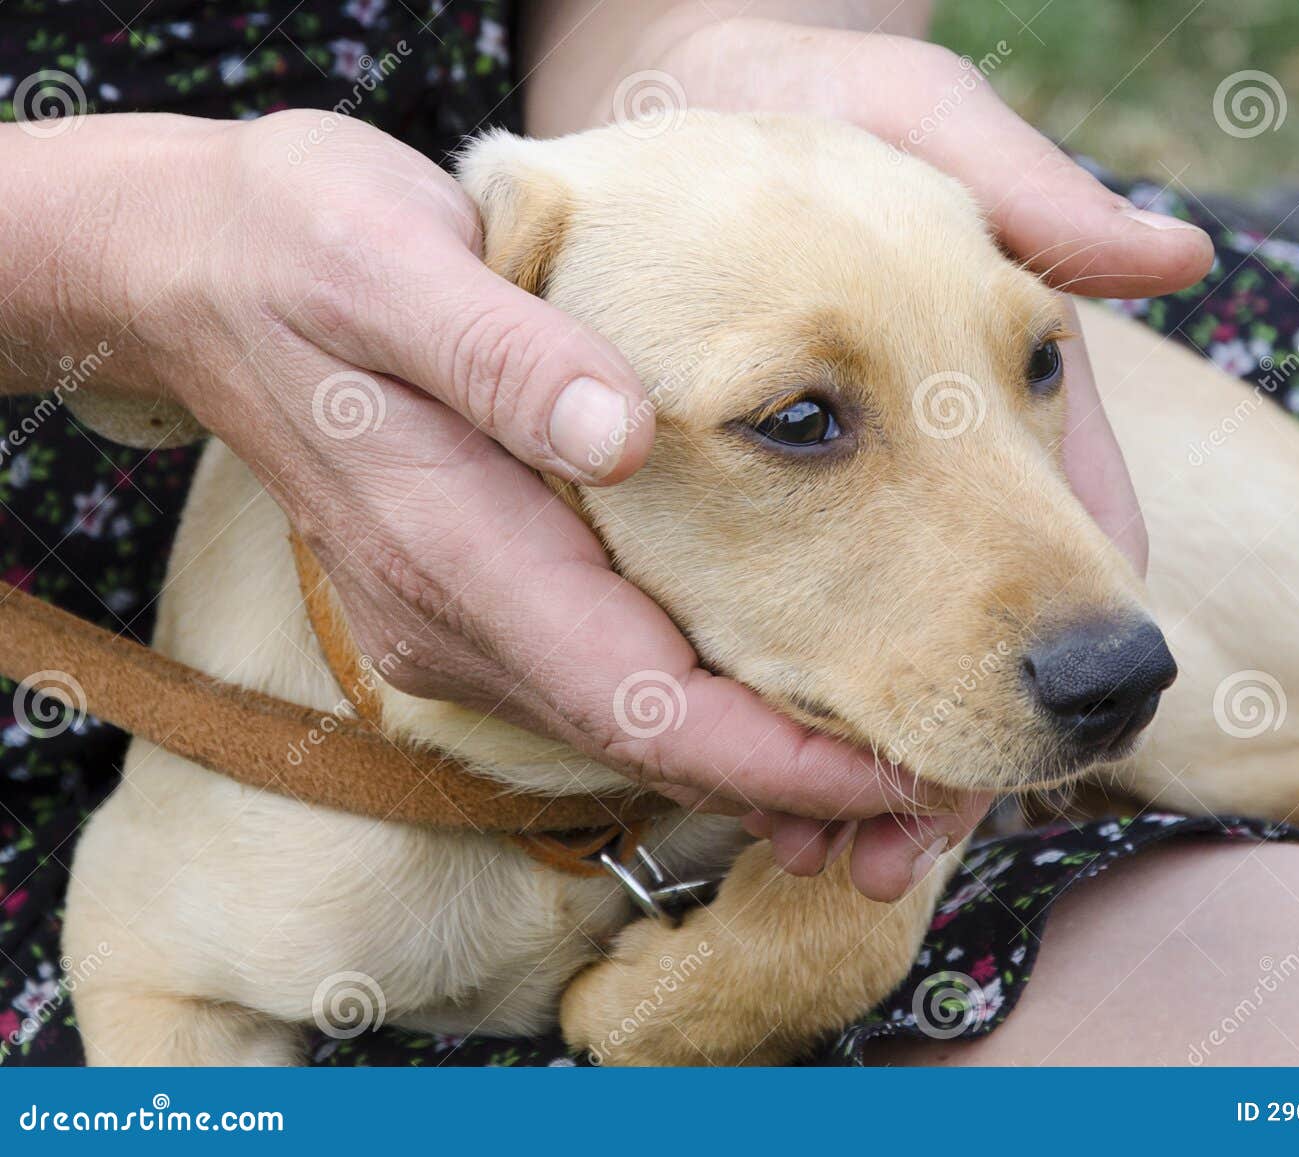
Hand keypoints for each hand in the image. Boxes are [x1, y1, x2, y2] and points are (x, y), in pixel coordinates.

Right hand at [28, 111, 960, 896]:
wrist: (198, 275)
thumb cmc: (301, 249)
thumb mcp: (384, 260)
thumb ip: (497, 353)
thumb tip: (625, 432)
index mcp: (452, 551)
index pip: (634, 696)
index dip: (768, 752)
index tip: (893, 769)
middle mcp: (459, 622)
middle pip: (652, 746)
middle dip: (796, 785)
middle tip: (946, 796)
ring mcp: (463, 627)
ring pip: (639, 734)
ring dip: (766, 763)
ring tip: (905, 772)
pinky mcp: (478, 608)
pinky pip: (615, 690)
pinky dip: (711, 714)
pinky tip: (796, 701)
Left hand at [602, 14, 1213, 879]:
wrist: (687, 107)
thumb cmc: (816, 95)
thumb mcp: (919, 116)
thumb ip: (1026, 189)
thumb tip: (1173, 260)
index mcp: (989, 380)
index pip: (1065, 531)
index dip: (1056, 636)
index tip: (1026, 728)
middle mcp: (931, 458)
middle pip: (969, 636)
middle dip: (941, 750)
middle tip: (897, 844)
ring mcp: (844, 490)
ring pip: (874, 655)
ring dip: (849, 762)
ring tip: (821, 847)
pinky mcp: (745, 506)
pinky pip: (771, 625)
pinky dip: (768, 706)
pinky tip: (742, 770)